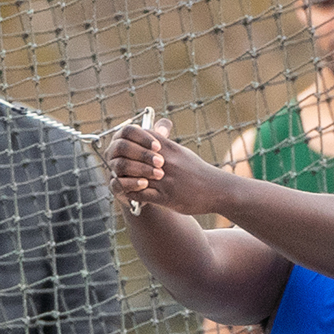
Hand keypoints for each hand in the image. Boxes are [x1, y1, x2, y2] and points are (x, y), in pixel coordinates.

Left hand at [102, 120, 227, 216]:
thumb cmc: (198, 172)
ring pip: (134, 176)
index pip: (141, 137)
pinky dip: (131, 193)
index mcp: (169, 149)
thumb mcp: (182, 153)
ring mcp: (165, 180)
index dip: (129, 142)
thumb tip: (153, 136)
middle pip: (133, 156)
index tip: (124, 149)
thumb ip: (166, 145)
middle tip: (116, 165)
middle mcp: (166, 162)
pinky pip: (141, 194)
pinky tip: (128, 193)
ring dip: (124, 178)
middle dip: (123, 160)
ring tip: (120, 179)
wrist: (218, 190)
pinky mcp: (166, 197)